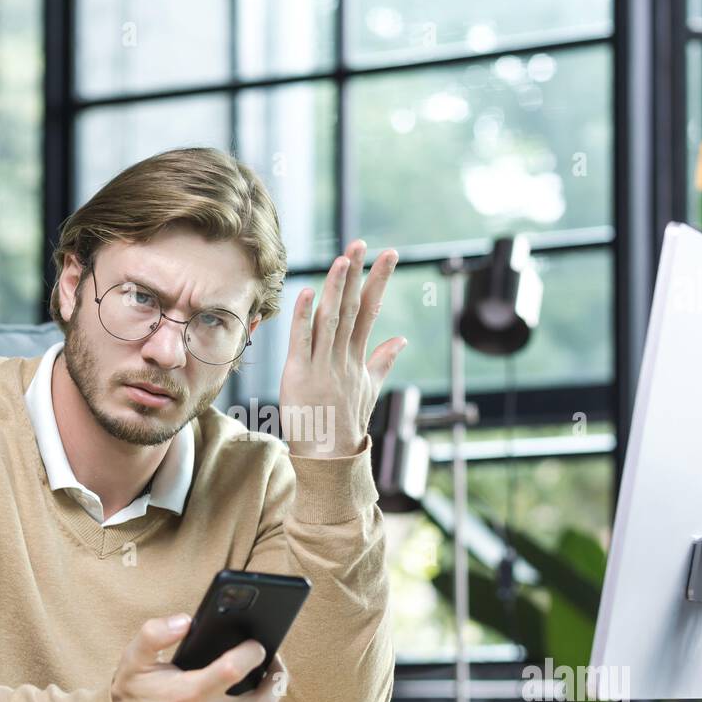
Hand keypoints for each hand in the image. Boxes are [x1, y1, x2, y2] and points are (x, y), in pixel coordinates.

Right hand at [111, 614, 286, 701]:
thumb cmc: (129, 698)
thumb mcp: (133, 661)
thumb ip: (154, 634)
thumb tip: (185, 620)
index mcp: (187, 695)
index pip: (235, 670)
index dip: (253, 652)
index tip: (257, 644)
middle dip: (277, 680)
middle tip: (275, 663)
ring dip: (267, 699)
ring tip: (265, 680)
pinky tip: (242, 701)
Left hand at [280, 239, 405, 457]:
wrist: (331, 457)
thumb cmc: (345, 424)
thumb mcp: (368, 390)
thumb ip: (383, 361)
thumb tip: (401, 340)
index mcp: (358, 359)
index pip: (371, 312)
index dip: (378, 282)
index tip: (388, 255)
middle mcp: (343, 358)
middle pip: (354, 309)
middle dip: (359, 274)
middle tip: (363, 243)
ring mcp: (323, 366)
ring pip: (331, 319)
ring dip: (336, 288)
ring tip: (343, 259)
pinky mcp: (300, 375)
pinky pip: (303, 341)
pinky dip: (304, 316)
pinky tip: (307, 292)